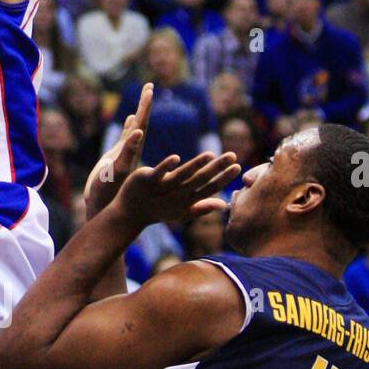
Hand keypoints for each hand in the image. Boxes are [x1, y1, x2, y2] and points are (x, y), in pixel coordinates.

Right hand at [84, 82, 152, 218]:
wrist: (103, 205)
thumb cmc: (108, 191)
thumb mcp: (118, 168)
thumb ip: (128, 151)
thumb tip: (138, 132)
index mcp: (133, 150)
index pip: (141, 123)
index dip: (145, 107)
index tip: (150, 90)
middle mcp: (131, 149)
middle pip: (139, 122)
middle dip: (144, 104)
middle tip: (149, 86)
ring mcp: (124, 153)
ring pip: (133, 129)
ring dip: (138, 113)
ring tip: (144, 98)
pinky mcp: (116, 158)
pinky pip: (124, 138)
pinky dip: (128, 127)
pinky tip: (130, 119)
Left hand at [113, 149, 240, 231]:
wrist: (130, 214)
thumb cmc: (159, 211)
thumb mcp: (182, 212)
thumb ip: (203, 207)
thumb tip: (224, 204)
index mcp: (187, 200)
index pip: (209, 188)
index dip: (224, 178)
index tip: (238, 166)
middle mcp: (177, 195)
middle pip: (200, 180)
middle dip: (217, 168)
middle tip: (233, 155)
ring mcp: (162, 188)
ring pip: (182, 176)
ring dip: (196, 165)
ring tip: (210, 154)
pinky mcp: (147, 180)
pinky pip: (159, 173)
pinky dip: (166, 166)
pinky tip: (176, 158)